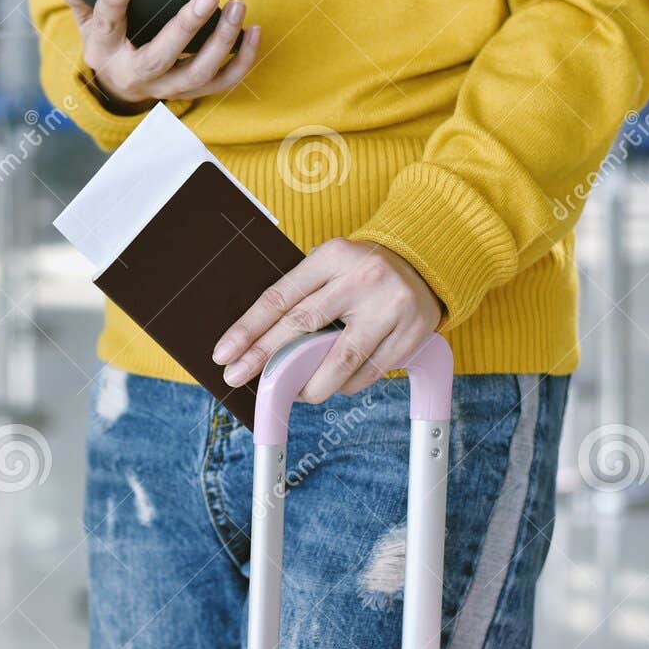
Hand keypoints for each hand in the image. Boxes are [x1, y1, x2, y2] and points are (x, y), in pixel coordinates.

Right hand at [62, 0, 260, 111]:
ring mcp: (166, 88)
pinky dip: (243, 60)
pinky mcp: (191, 92)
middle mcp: (135, 76)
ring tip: (237, 6)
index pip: (106, 27)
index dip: (113, 4)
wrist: (121, 88)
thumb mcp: (87, 23)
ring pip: (198, 73)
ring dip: (223, 42)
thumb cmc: (109, 43)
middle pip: (160, 58)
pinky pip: (223, 82)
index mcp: (103, 52)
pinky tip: (254, 31)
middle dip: (186, 28)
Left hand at [213, 239, 443, 402]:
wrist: (424, 262)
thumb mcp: (330, 265)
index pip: (281, 297)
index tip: (225, 353)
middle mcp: (362, 279)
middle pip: (303, 326)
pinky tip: (333, 384)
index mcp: (334, 256)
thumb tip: (256, 342)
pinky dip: (345, 384)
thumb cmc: (361, 269)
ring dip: (309, 384)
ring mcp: (390, 307)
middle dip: (265, 358)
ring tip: (292, 392)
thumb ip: (302, 294)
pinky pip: (370, 372)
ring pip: (340, 359)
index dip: (249, 329)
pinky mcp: (411, 333)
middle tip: (238, 377)